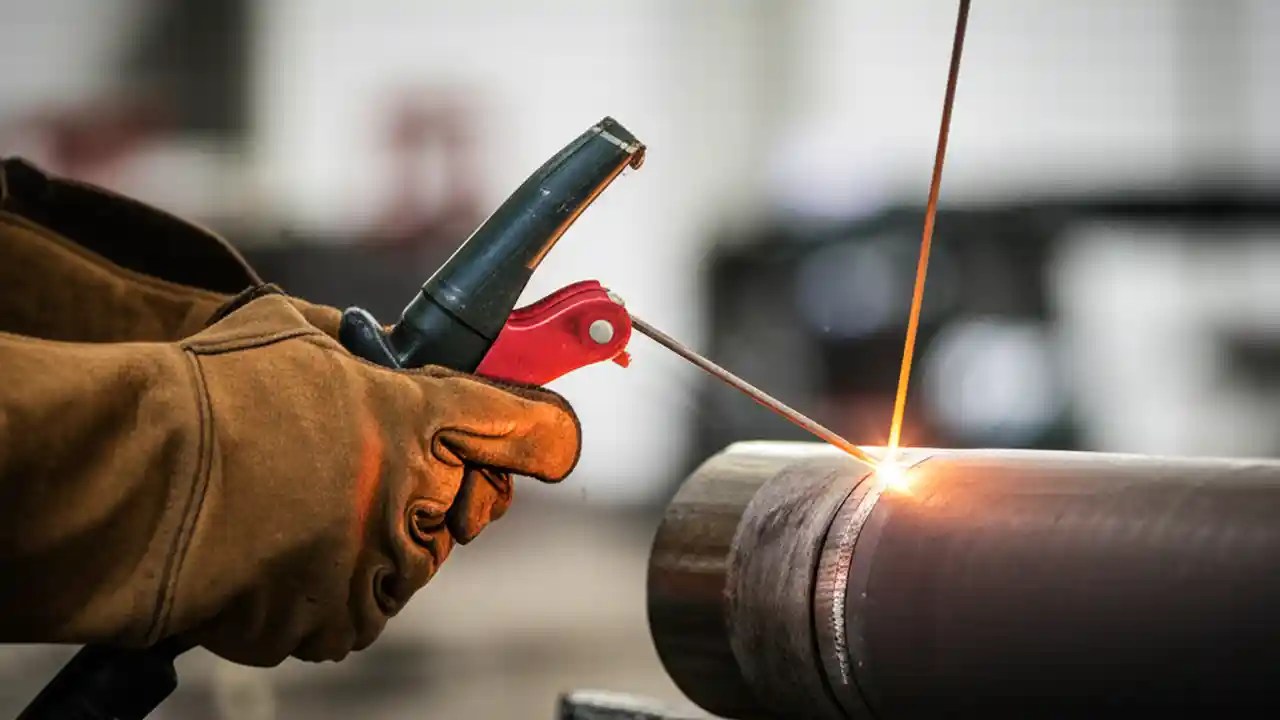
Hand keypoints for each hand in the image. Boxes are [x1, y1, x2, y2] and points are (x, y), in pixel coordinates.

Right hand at [172, 289, 579, 665]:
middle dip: (445, 485)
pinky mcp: (336, 621)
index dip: (540, 429)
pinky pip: (359, 604)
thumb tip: (392, 351)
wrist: (129, 478)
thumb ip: (368, 353)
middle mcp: (417, 499)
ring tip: (305, 504)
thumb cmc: (205, 393)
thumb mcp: (295, 332)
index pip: (529, 428)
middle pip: (475, 503)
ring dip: (382, 536)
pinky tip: (282, 549)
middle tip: (387, 467)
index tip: (548, 436)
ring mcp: (379, 567)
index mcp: (422, 421)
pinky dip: (331, 584)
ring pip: (416, 558)